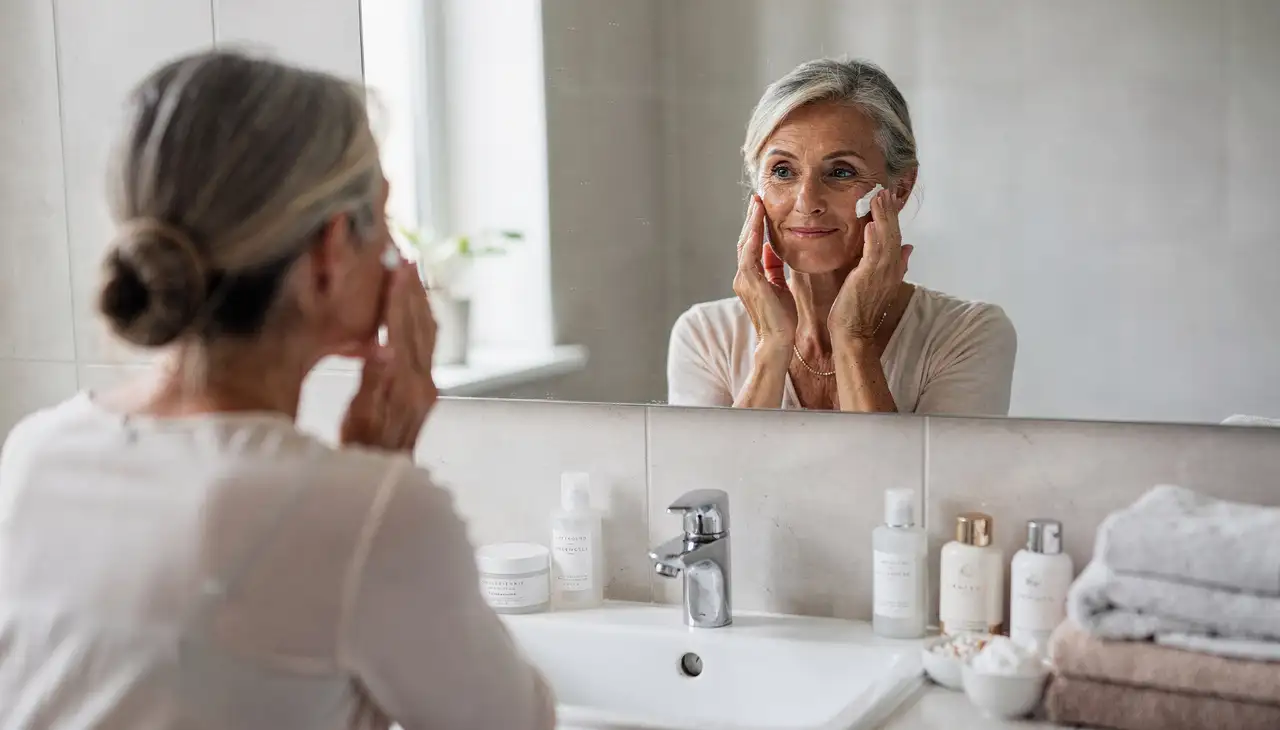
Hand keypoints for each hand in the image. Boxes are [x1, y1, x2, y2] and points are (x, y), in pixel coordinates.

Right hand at [340, 260, 438, 451]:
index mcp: (404, 385)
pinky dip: (421, 320)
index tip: (394, 267)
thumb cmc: (359, 454)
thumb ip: (372, 383)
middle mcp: (423, 383)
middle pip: (420, 325)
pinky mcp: (425, 391)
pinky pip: (427, 346)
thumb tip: (382, 349)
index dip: (397, 296)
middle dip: (412, 291)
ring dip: (420, 301)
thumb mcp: (357, 421)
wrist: (381, 482)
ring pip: (428, 333)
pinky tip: (414, 311)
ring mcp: (427, 387)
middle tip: (406, 258)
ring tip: (412, 274)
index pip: (401, 329)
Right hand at [733, 195, 796, 350]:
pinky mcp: (750, 283)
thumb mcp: (779, 286)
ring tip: (757, 204)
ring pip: (745, 244)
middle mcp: (743, 276)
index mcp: (750, 277)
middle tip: (756, 198)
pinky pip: (749, 254)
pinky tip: (759, 224)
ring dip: (751, 223)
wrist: (778, 339)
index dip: (755, 226)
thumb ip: (773, 268)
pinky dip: (753, 238)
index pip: (751, 245)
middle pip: (745, 240)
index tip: (760, 208)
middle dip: (751, 218)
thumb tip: (773, 249)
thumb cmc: (781, 317)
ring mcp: (744, 279)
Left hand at [829, 188, 912, 342]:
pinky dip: (873, 238)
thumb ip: (894, 264)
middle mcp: (891, 269)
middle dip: (890, 212)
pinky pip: (873, 254)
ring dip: (883, 218)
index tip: (890, 200)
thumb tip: (909, 248)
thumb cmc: (860, 310)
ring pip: (886, 240)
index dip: (893, 218)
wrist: (854, 331)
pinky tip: (871, 224)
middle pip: (893, 234)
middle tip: (885, 191)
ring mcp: (881, 274)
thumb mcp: (878, 283)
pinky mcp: (868, 278)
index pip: (896, 238)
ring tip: (879, 198)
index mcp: (893, 269)